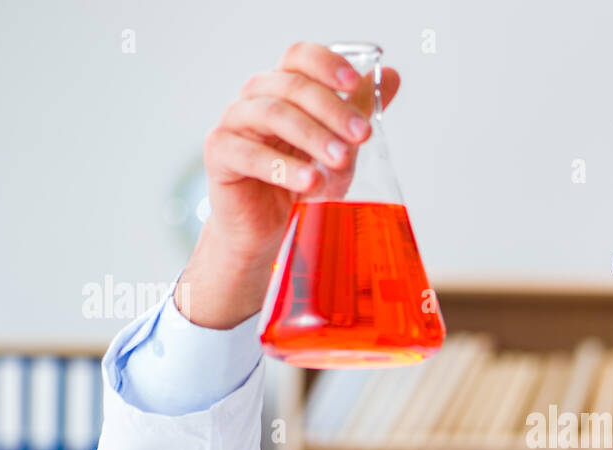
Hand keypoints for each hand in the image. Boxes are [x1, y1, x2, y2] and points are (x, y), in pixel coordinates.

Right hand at [180, 41, 400, 327]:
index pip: (300, 57)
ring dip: (311, 135)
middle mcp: (255, 98)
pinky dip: (283, 168)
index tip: (353, 84)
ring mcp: (233, 123)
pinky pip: (249, 154)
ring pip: (272, 113)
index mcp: (283, 88)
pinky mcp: (220, 154)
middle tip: (361, 135)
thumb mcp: (337, 145)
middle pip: (291, 86)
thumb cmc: (300, 183)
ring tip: (340, 160)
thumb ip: (357, 110)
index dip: (326, 64)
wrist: (267, 229)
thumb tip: (392, 76)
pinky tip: (309, 181)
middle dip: (332, 110)